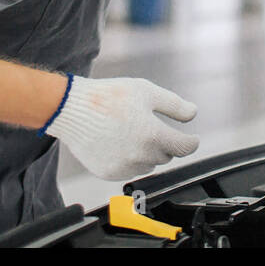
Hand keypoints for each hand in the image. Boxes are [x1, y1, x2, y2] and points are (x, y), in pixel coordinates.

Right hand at [43, 76, 199, 179]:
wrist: (72, 110)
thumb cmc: (108, 97)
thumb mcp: (146, 92)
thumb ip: (174, 105)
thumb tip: (192, 114)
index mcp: (153, 135)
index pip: (184, 147)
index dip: (191, 142)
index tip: (192, 139)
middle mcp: (140, 155)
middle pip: (166, 155)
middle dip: (163, 142)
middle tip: (148, 125)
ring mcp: (124, 167)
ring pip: (148, 164)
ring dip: (147, 153)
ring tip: (130, 132)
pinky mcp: (109, 174)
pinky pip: (129, 171)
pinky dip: (130, 160)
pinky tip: (118, 143)